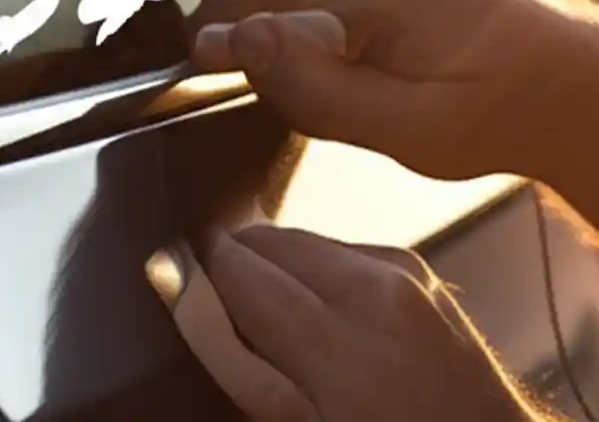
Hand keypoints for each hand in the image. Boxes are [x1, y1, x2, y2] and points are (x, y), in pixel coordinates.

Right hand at [147, 226, 542, 420]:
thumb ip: (234, 359)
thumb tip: (181, 286)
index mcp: (339, 336)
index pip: (233, 261)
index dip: (198, 276)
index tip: (185, 296)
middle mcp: (374, 284)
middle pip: (262, 239)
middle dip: (237, 274)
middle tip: (239, 332)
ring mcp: (403, 269)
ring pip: (297, 238)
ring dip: (276, 273)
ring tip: (285, 334)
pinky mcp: (417, 265)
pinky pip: (337, 250)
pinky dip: (315, 275)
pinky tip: (325, 323)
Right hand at [191, 0, 568, 178]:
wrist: (562, 87)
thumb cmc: (489, 116)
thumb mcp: (400, 129)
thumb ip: (313, 87)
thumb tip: (243, 41)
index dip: (225, 27)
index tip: (198, 61)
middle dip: (228, 0)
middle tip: (210, 50)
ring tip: (236, 28)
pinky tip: (279, 4)